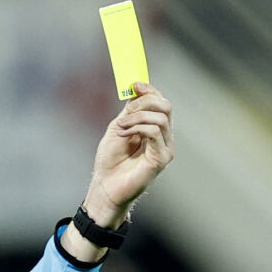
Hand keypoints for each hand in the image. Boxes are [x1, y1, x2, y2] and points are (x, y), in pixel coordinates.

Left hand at [83, 82, 174, 224]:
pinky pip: (155, 132)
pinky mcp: (161, 158)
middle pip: (166, 106)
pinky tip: (125, 134)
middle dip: (145, 101)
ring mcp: (165, 148)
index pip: (161, 102)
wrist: (105, 186)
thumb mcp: (118, 128)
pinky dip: (138, 128)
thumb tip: (137, 89)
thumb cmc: (110, 161)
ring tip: (121, 128)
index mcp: (154, 128)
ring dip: (138, 117)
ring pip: (161, 117)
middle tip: (127, 111)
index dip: (150, 90)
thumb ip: (130, 111)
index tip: (134, 85)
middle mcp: (164, 137)